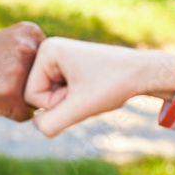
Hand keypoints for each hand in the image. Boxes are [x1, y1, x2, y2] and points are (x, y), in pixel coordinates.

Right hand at [0, 21, 44, 121]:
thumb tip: (67, 78)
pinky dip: (9, 114)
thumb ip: (34, 52)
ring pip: (37, 100)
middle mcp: (28, 45)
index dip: (28, 74)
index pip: (52, 65)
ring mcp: (19, 69)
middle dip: (25, 89)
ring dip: (18, 101)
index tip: (3, 67)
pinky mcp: (11, 94)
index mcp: (29, 30)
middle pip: (48, 83)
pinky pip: (24, 115)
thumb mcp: (6, 46)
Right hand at [22, 37, 174, 136]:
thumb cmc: (114, 85)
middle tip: (87, 91)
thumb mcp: (81, 107)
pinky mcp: (66, 63)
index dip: (55, 104)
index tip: (81, 92)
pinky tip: (90, 88)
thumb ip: (53, 122)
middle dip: (62, 102)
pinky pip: (58, 91)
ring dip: (69, 101)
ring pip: (48, 95)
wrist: (142, 72)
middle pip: (37, 94)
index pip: (31, 95)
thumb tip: (36, 126)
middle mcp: (48, 49)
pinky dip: (74, 97)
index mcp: (47, 50)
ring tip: (90, 89)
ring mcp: (58, 55)